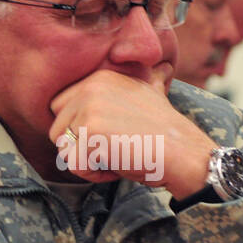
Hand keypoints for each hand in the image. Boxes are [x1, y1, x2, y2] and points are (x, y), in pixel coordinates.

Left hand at [49, 69, 217, 198]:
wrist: (184, 152)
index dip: (81, 130)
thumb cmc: (166, 132)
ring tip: (117, 156)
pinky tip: (117, 166)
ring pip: (63, 148)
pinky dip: (93, 174)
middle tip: (113, 149)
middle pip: (57, 129)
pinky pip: (73, 164)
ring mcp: (89, 108)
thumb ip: (146, 80)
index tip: (111, 136)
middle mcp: (90, 87)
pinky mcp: (90, 132)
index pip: (61, 108)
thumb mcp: (154, 93)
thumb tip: (163, 68)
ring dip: (88, 162)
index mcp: (99, 77)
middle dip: (80, 147)